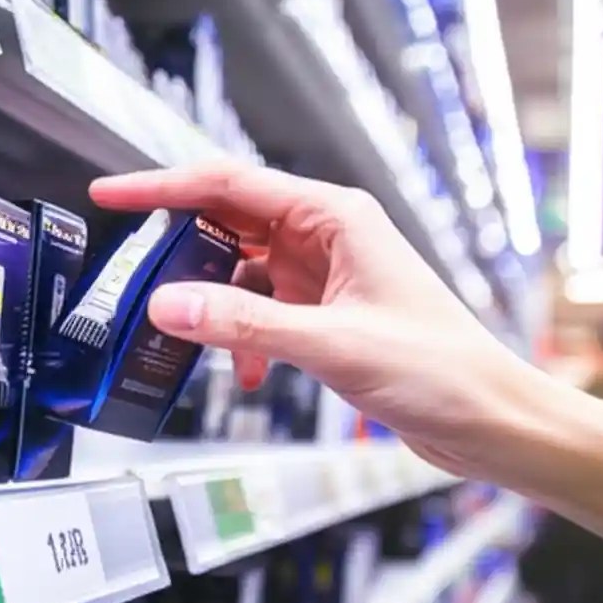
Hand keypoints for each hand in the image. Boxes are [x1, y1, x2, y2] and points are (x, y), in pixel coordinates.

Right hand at [90, 163, 541, 478]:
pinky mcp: (322, 314)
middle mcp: (327, 236)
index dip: (163, 186)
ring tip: (185, 335)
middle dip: (181, 251)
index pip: (228, 184)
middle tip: (134, 275)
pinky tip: (244, 371)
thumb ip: (244, 324)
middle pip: (229, 223)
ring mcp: (323, 276)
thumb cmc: (441, 369)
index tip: (114, 193)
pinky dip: (240, 338)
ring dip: (212, 306)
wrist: (488, 419)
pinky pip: (258, 312)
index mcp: (335, 216)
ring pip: (240, 272)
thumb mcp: (331, 344)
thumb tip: (169, 305)